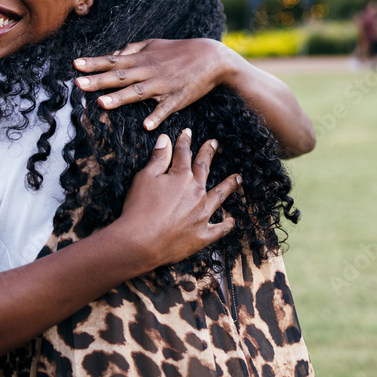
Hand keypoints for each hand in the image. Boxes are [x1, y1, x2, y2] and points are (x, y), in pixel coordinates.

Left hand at [73, 38, 240, 130]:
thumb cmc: (180, 51)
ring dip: (120, 98)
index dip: (94, 63)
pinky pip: (165, 109)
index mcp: (142, 59)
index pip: (112, 61)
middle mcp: (148, 71)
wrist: (212, 58)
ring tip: (101, 103)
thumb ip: (132, 49)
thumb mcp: (154, 44)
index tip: (75, 65)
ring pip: (138, 92)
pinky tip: (146, 126)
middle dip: (98, 80)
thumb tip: (113, 55)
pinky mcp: (177, 98)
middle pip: (119, 77)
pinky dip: (156, 116)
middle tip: (78, 83)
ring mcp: (162, 85)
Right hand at [111, 129, 239, 271]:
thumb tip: (166, 139)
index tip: (187, 133)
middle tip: (214, 144)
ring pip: (219, 196)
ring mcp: (202, 214)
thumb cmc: (138, 209)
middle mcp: (196, 193)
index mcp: (181, 177)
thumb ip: (158, 158)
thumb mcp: (144, 178)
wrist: (140, 243)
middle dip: (208, 154)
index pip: (184, 154)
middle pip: (204, 169)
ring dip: (229, 185)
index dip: (184, 142)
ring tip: (238, 178)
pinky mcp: (202, 235)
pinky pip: (219, 229)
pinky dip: (226, 224)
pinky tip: (231, 221)